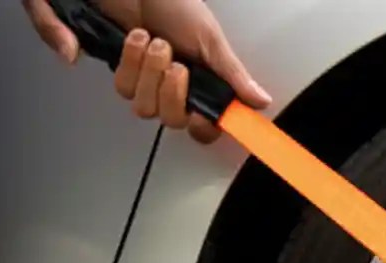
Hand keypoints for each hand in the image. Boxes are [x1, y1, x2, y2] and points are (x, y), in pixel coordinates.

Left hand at [22, 0, 271, 142]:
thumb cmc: (175, 7)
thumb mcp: (210, 40)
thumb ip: (232, 75)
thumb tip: (262, 100)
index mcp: (202, 87)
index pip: (205, 128)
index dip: (203, 126)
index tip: (201, 113)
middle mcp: (176, 92)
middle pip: (172, 120)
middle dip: (172, 92)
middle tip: (177, 64)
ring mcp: (147, 85)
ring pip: (145, 107)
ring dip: (150, 72)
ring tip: (155, 42)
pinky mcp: (123, 74)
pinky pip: (123, 87)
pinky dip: (130, 60)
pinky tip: (137, 38)